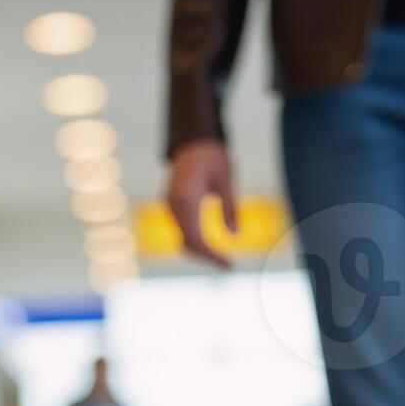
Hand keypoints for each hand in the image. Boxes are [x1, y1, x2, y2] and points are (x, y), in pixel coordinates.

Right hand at [166, 137, 236, 268]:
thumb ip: (230, 206)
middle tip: (228, 266)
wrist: (193, 139)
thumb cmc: (213, 156)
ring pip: (182, 239)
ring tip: (222, 260)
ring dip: (201, 253)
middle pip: (187, 243)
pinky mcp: (171, 207)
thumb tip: (235, 235)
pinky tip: (211, 248)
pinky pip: (182, 231)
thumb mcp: (226, 178)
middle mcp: (172, 205)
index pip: (196, 238)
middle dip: (207, 258)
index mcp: (185, 197)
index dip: (211, 255)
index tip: (229, 264)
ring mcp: (169, 206)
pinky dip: (195, 242)